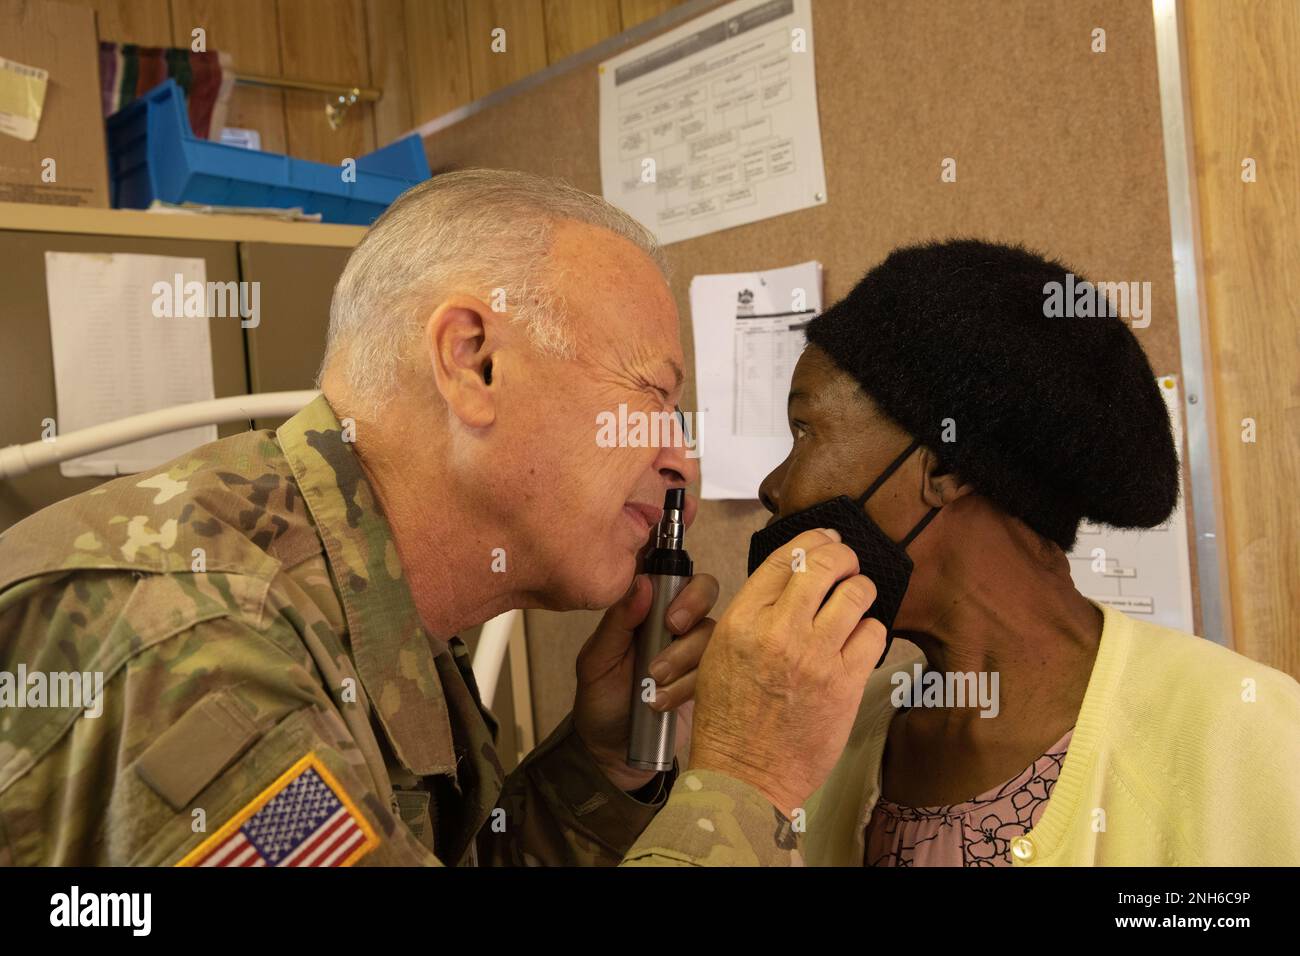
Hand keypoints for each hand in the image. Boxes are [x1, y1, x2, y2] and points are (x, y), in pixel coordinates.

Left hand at [573, 570, 719, 792]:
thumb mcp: (596, 662)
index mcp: (644, 609)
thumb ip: (617, 622)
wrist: (614, 754)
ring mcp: (694, 651)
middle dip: (692, 607)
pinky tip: (664, 703)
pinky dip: (689, 685)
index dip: (675, 576)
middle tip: (672, 629)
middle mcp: (674, 624)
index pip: (671, 573)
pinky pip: (717, 668)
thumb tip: (643, 583)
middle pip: (705, 591)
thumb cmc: (601, 702)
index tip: (666, 608)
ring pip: (711, 633)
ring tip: (655, 684)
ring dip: (683, 658)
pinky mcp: (708, 679)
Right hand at [687, 528, 885, 816]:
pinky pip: (874, 633)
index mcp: (742, 619)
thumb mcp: (720, 653)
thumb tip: (794, 578)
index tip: (825, 538)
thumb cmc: (730, 719)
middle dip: (843, 555)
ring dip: (860, 590)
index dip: (812, 539)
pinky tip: (858, 641)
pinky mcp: (845, 683)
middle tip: (848, 562)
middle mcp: (779, 630)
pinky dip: (869, 631)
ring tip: (855, 600)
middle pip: (825, 564)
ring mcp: (815, 656)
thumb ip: (754, 613)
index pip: (785, 557)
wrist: (745, 774)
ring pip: (857, 593)